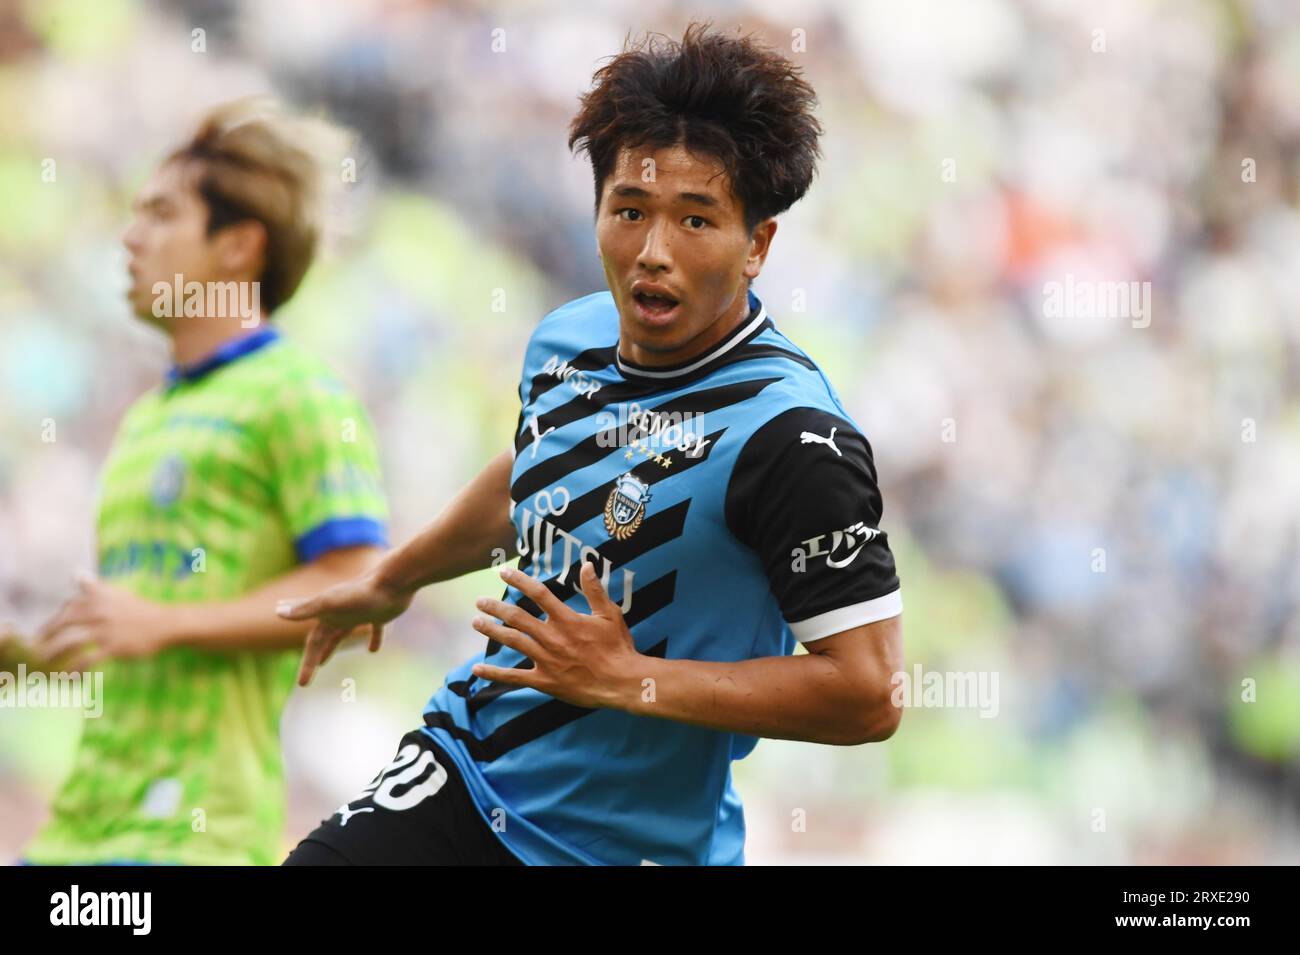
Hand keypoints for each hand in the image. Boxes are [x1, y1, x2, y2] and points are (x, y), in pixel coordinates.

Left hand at [35, 575, 171, 671]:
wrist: (166, 624)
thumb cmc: (140, 610)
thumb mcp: (117, 594)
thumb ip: (94, 587)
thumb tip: (76, 573)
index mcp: (98, 598)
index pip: (67, 609)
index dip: (52, 622)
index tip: (44, 634)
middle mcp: (99, 612)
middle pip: (63, 625)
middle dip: (46, 638)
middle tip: (36, 651)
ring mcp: (106, 630)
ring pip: (70, 643)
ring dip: (54, 655)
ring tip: (45, 666)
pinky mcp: (114, 647)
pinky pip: (87, 660)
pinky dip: (75, 670)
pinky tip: (69, 678)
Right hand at [278, 570, 414, 685]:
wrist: (394, 581)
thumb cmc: (363, 593)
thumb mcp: (331, 603)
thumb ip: (307, 608)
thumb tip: (278, 612)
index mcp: (328, 614)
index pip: (313, 642)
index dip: (307, 662)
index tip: (302, 684)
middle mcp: (341, 613)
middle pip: (323, 639)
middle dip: (314, 656)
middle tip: (307, 674)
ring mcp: (359, 612)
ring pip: (342, 633)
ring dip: (333, 646)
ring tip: (324, 661)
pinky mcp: (380, 613)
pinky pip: (374, 630)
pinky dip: (373, 639)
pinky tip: (373, 651)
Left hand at [469, 562, 639, 710]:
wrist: (620, 682)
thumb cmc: (618, 647)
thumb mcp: (610, 614)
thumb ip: (595, 590)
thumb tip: (587, 564)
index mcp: (566, 619)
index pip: (538, 594)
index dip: (519, 581)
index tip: (504, 572)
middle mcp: (552, 637)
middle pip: (517, 618)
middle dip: (495, 607)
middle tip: (480, 601)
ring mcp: (546, 660)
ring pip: (512, 641)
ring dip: (492, 631)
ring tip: (476, 622)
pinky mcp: (544, 681)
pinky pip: (514, 677)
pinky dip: (494, 673)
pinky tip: (477, 669)